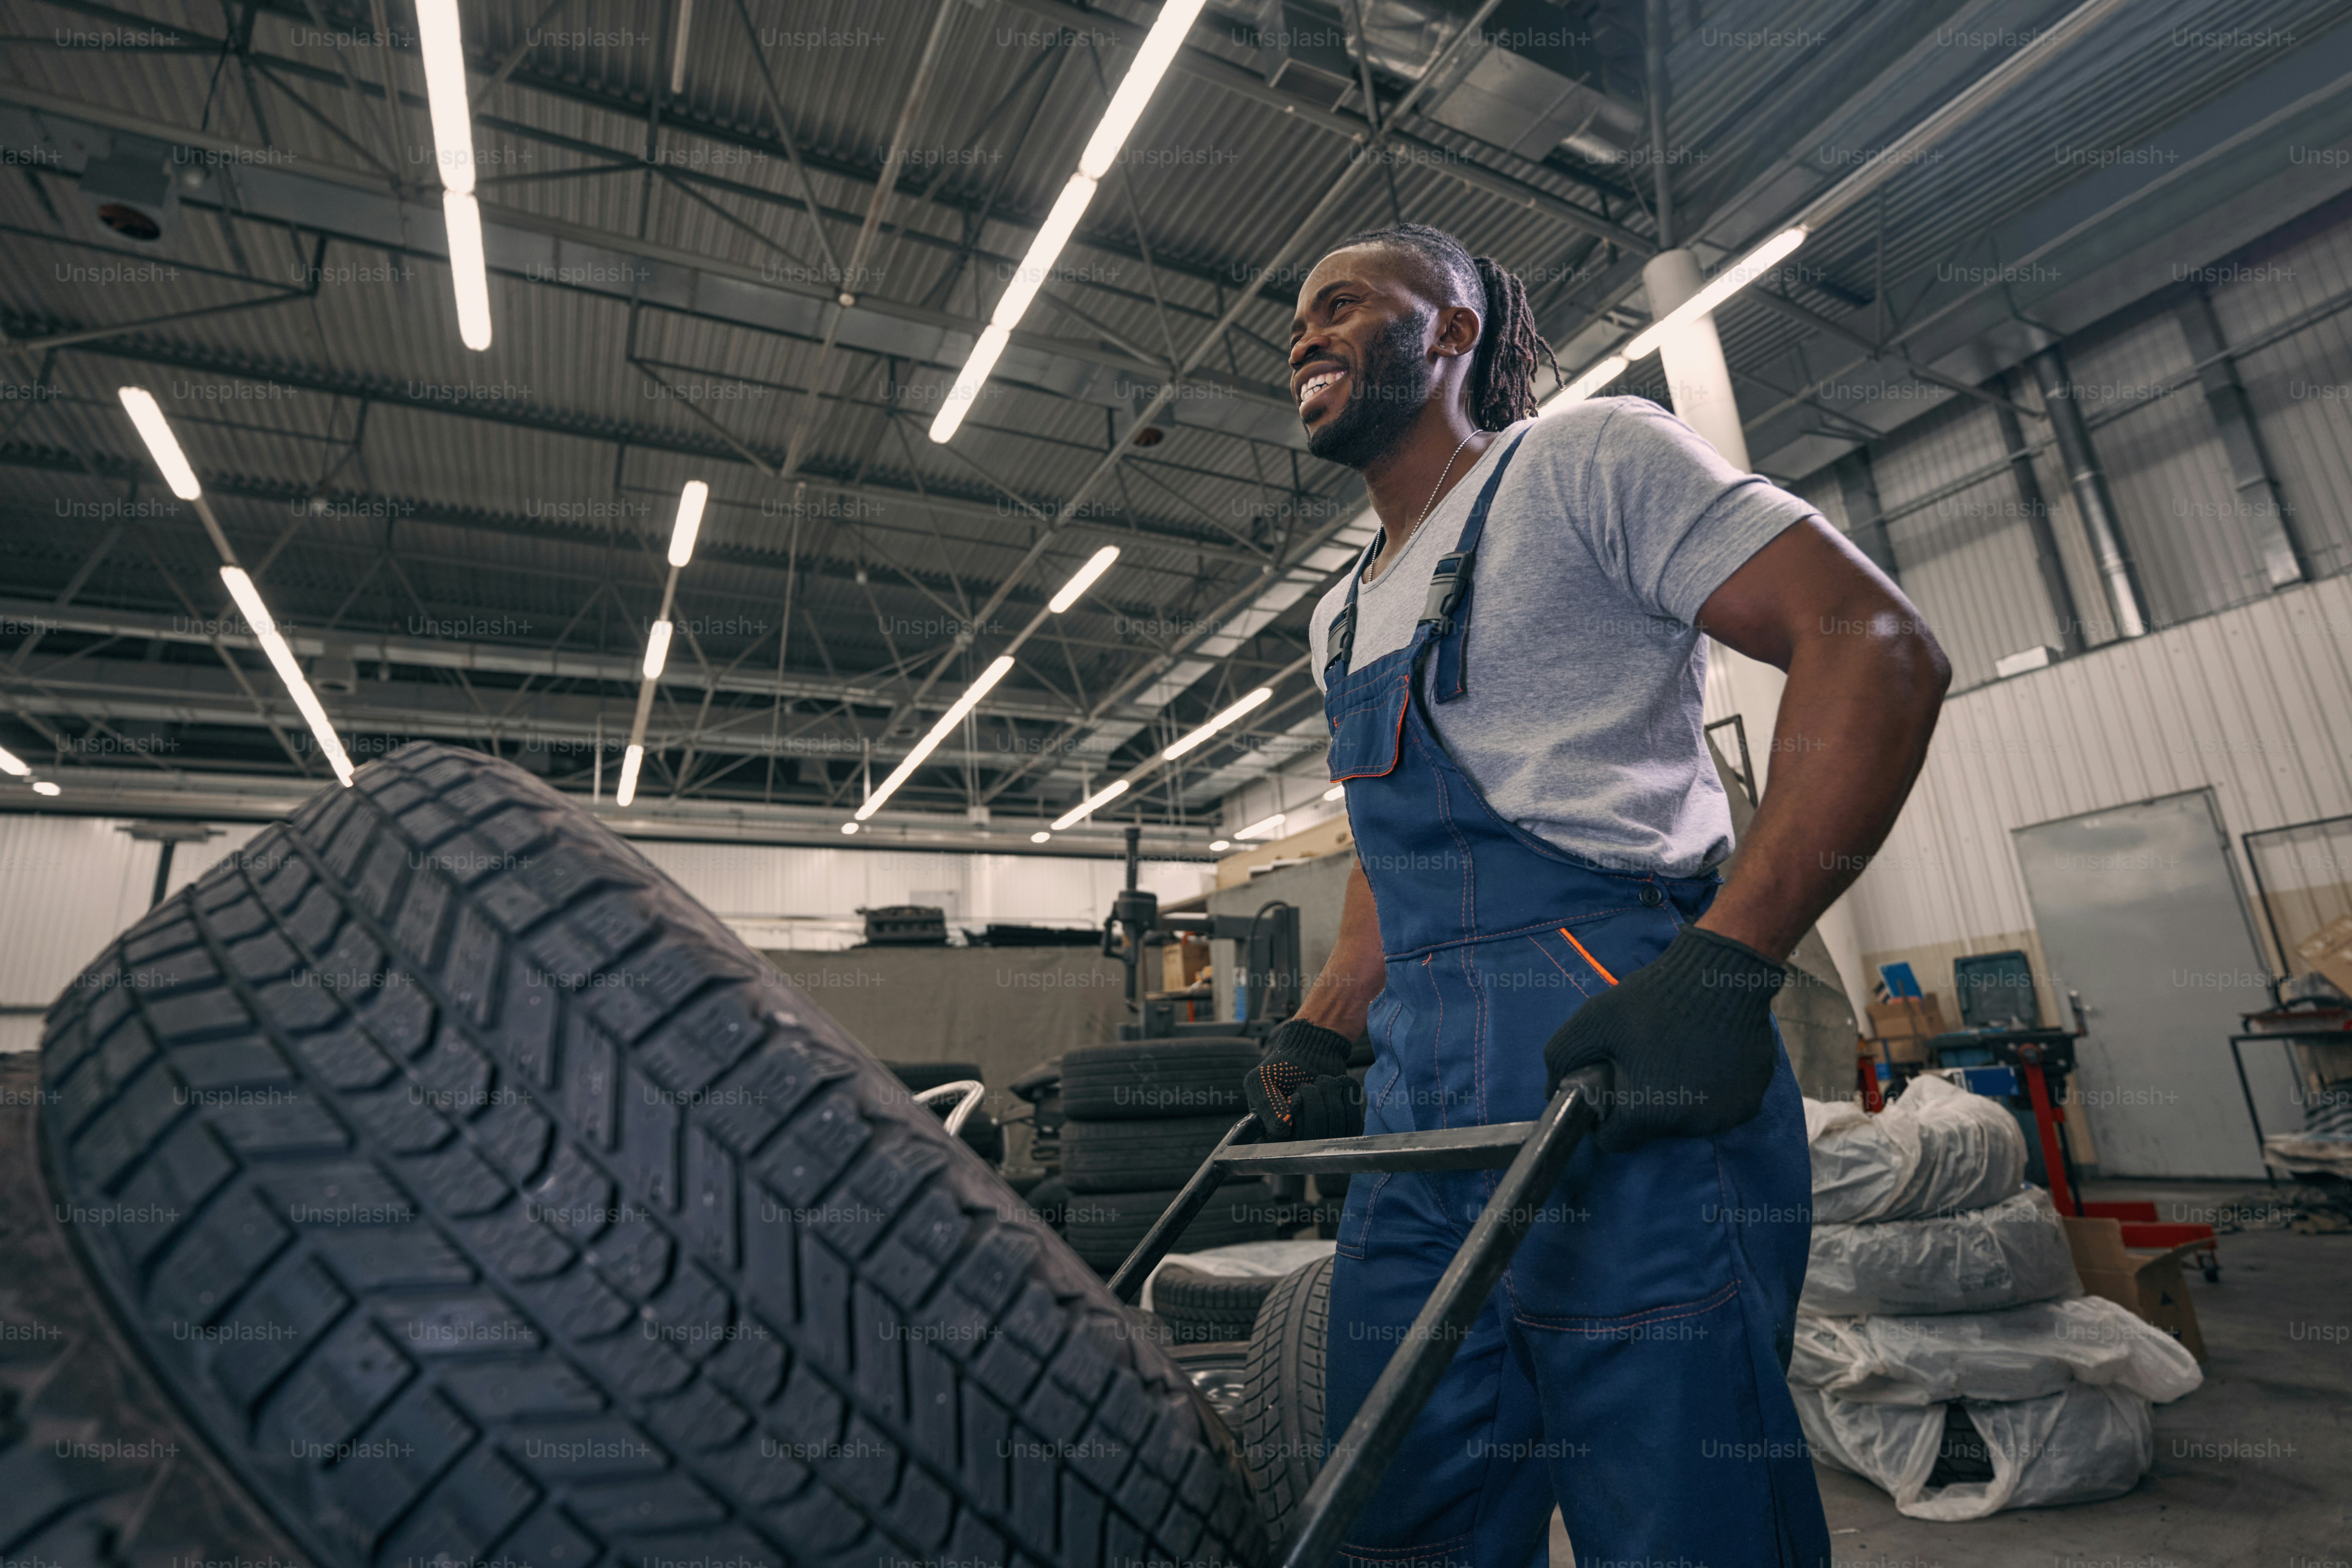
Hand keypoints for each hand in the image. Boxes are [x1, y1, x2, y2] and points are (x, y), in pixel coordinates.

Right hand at [1243, 1019, 1361, 1140]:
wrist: (1308, 1052)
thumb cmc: (1281, 1068)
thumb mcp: (1261, 1080)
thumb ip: (1266, 1104)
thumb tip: (1282, 1130)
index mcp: (1276, 1134)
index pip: (1291, 1142)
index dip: (1296, 1116)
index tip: (1294, 1096)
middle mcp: (1301, 1140)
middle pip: (1315, 1134)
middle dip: (1313, 1100)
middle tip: (1306, 1085)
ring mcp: (1325, 1134)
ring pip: (1337, 1126)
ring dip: (1329, 1094)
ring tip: (1321, 1081)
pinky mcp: (1346, 1125)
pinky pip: (1353, 1119)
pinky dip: (1346, 1093)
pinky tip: (1337, 1083)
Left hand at [1541, 925, 1783, 1152]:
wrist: (1720, 976)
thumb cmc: (1653, 1000)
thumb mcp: (1592, 1021)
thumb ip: (1561, 1059)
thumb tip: (1551, 1092)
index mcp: (1649, 1114)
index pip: (1613, 1139)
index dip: (1605, 1115)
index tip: (1611, 1087)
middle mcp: (1690, 1126)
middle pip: (1651, 1129)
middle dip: (1643, 1102)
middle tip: (1645, 1062)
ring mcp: (1725, 1117)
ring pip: (1685, 1121)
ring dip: (1677, 1098)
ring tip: (1676, 1056)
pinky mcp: (1750, 1104)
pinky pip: (1717, 1108)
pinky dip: (1709, 1092)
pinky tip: (1705, 1058)